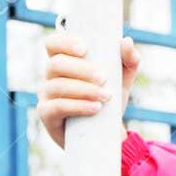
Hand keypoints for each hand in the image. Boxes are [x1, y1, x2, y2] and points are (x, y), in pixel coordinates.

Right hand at [38, 31, 140, 149]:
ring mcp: (46, 95)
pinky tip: (95, 108)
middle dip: (81, 69)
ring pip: (57, 85)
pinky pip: (57, 107)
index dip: (64, 42)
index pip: (53, 44)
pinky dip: (78, 106)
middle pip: (56, 64)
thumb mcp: (122, 80)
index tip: (84, 48)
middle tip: (104, 78)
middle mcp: (51, 76)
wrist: (106, 133)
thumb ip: (129, 61)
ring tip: (106, 96)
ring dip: (83, 89)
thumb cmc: (108, 100)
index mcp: (64, 61)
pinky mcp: (48, 115)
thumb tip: (126, 42)